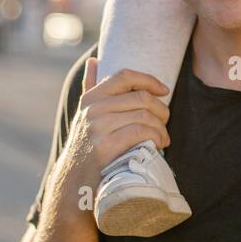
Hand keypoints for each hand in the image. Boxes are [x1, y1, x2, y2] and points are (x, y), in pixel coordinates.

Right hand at [65, 57, 170, 180]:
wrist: (74, 180)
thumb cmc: (86, 145)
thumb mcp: (85, 114)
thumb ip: (90, 87)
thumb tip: (93, 60)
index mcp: (91, 97)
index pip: (125, 76)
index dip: (149, 80)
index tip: (164, 91)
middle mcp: (93, 109)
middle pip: (141, 97)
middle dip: (161, 110)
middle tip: (166, 123)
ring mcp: (98, 127)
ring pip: (144, 115)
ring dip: (161, 128)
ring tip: (163, 139)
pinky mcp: (105, 146)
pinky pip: (140, 132)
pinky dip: (155, 138)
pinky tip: (157, 146)